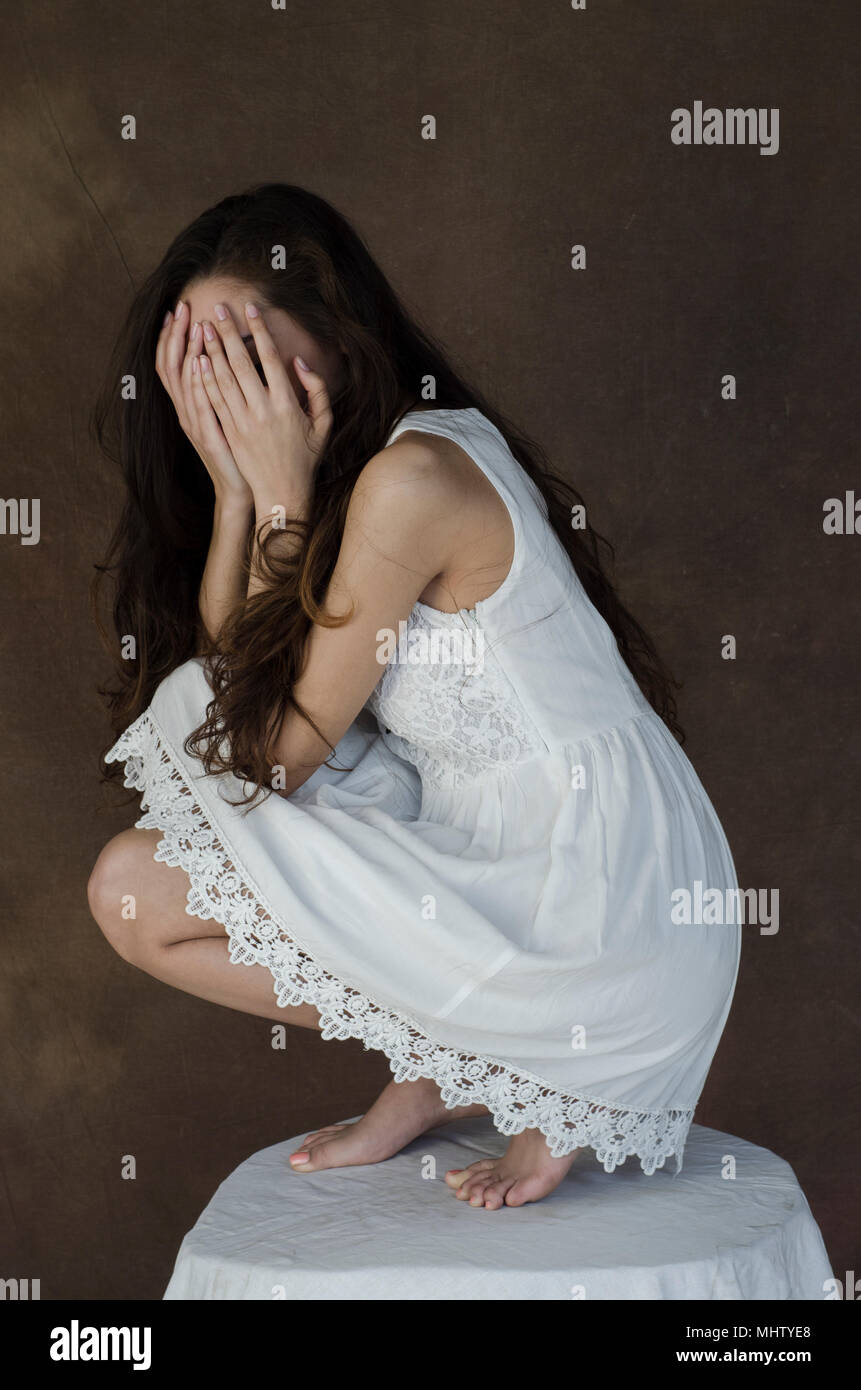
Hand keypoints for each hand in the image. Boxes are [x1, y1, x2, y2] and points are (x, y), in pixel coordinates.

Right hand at [155, 302, 252, 506]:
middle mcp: (187, 411)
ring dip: (188, 351)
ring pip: (184, 382)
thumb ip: (224, 389)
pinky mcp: (209, 436)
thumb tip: (220, 358)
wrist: (240, 489)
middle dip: (177, 335)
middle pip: (172, 366)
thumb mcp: (226, 418)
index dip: (173, 337)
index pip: (173, 363)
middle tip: (182, 307)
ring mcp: (195, 424)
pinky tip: (199, 362)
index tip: (177, 310)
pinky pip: (199, 405)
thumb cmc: (240, 452)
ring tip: (195, 325)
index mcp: (191, 405)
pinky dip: (196, 383)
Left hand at [195, 301, 332, 517]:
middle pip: (240, 362)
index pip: (270, 358)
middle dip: (228, 332)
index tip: (251, 308)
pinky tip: (198, 360)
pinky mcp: (228, 432)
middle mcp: (262, 410)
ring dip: (211, 350)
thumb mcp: (324, 424)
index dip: (259, 330)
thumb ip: (317, 390)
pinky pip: (213, 400)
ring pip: (222, 378)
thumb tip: (300, 362)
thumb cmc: (306, 458)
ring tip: (204, 328)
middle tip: (217, 309)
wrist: (282, 492)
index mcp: (287, 405)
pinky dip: (204, 378)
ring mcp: (242, 422)